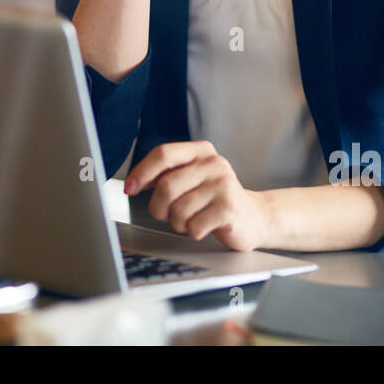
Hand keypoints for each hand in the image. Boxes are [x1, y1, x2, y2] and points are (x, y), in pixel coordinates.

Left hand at [123, 141, 268, 251]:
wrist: (253, 217)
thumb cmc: (213, 199)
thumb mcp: (192, 178)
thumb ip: (166, 175)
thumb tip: (133, 182)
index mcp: (201, 151)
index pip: (163, 154)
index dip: (141, 172)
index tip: (130, 189)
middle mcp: (214, 163)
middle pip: (166, 186)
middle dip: (159, 207)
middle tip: (167, 215)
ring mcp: (224, 185)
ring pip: (178, 209)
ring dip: (177, 222)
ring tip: (190, 219)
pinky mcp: (229, 208)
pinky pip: (194, 226)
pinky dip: (193, 232)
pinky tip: (205, 226)